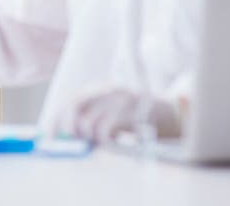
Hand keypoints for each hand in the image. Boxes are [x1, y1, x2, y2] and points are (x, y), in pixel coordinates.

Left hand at [54, 86, 180, 144]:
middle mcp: (110, 88)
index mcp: (103, 87)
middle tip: (77, 142)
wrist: (176, 113)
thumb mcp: (116, 108)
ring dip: (89, 138)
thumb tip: (69, 134)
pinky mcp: (134, 112)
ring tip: (101, 142)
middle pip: (75, 107)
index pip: (72, 99)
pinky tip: (112, 142)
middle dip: (70, 128)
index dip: (58, 118)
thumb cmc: (141, 117)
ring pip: (89, 122)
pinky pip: (107, 129)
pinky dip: (103, 139)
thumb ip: (95, 114)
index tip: (52, 136)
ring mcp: (122, 99)